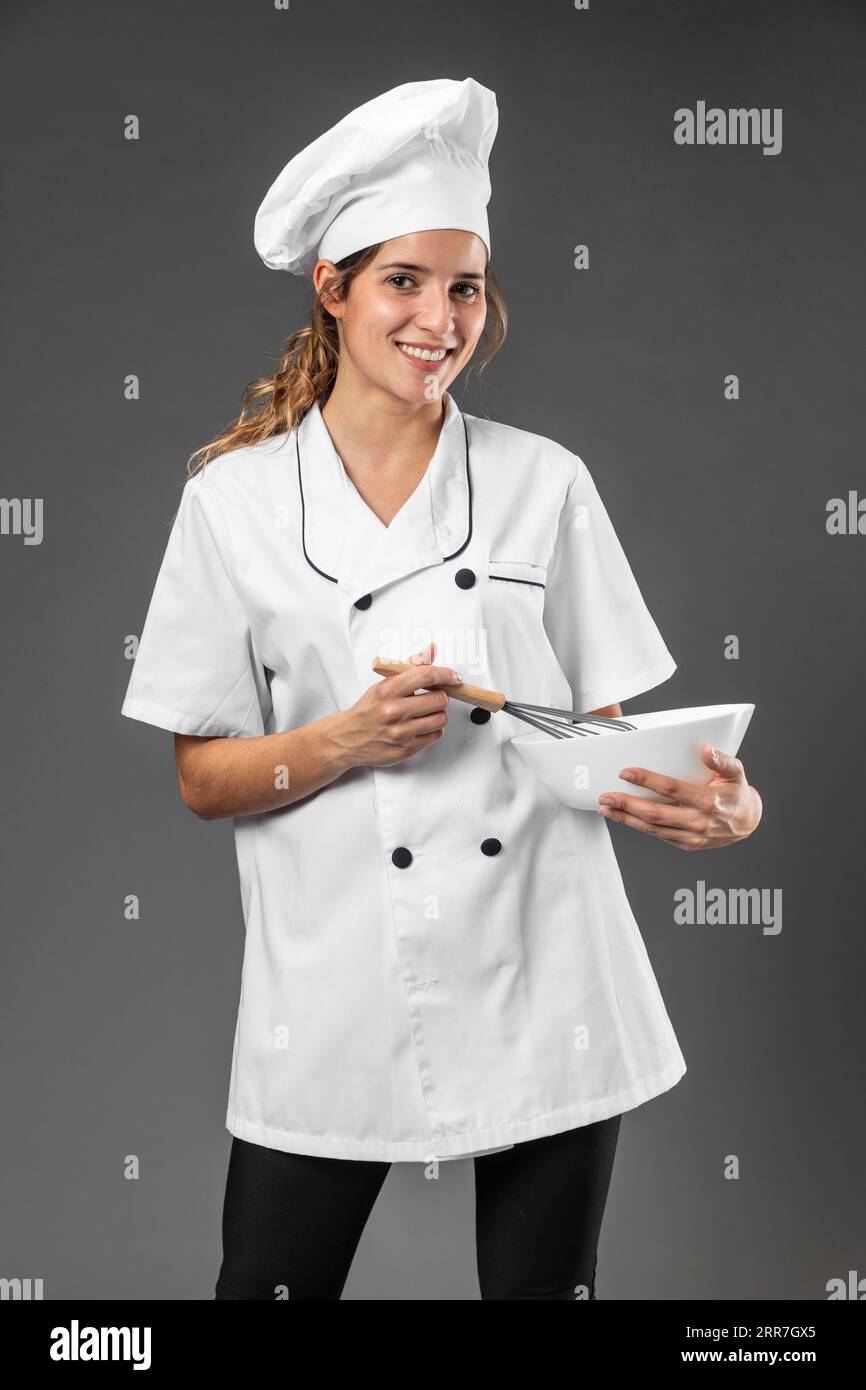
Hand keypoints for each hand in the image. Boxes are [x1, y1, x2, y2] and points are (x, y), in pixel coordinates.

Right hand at [331, 640, 462, 768]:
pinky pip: (436, 735)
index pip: (426, 675)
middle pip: (440, 699)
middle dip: (440, 697)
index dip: (446, 674)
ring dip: (438, 714)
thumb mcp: (383, 685)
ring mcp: (400, 732)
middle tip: (432, 698)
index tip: (454, 678)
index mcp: (387, 690)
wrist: (346, 739)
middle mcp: (394, 711)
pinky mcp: (406, 749)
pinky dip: (433, 730)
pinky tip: (421, 726)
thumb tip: (431, 652)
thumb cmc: (367, 710)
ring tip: (425, 714)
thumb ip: (409, 668)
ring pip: (441, 718)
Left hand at [597, 743, 762, 850]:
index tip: (625, 772)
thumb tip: (704, 748)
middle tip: (605, 796)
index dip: (646, 780)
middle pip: (655, 813)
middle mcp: (698, 821)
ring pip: (652, 829)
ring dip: (626, 819)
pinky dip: (639, 826)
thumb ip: (721, 759)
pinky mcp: (687, 845)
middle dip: (626, 804)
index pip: (671, 789)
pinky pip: (659, 836)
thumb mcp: (736, 772)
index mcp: (708, 801)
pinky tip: (624, 817)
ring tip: (606, 808)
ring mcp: (692, 837)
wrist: (748, 822)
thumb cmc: (737, 793)